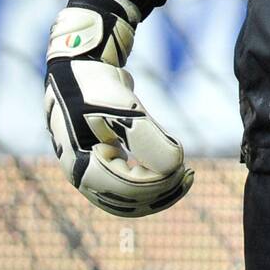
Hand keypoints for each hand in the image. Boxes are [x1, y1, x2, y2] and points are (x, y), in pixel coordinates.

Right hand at [44, 0, 193, 217]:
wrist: (79, 66)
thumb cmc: (98, 86)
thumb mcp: (127, 110)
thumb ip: (150, 142)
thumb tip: (175, 168)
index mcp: (83, 167)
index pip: (130, 190)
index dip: (162, 183)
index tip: (185, 166)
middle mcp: (83, 175)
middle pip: (129, 202)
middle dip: (163, 192)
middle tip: (190, 175)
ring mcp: (89, 170)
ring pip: (126, 199)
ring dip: (157, 192)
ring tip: (185, 175)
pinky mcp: (99, 162)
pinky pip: (124, 186)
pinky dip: (147, 183)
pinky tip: (168, 169)